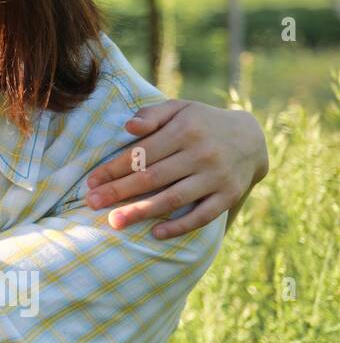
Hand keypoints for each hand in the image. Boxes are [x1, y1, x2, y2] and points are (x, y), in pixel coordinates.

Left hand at [84, 99, 268, 238]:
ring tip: (114, 222)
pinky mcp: (228, 196)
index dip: (113, 169)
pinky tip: (155, 234)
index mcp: (184, 130)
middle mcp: (201, 154)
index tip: (90, 182)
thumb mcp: (179, 108)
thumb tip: (128, 126)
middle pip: (152, 177)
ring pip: (173, 198)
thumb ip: (152, 115)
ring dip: (142, 212)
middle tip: (91, 203)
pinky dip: (179, 226)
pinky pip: (202, 216)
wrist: (252, 138)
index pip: (141, 153)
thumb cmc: (202, 123)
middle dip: (119, 191)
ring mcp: (216, 177)